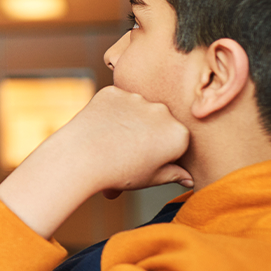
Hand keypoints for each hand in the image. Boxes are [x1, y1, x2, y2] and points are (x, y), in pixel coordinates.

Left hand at [0, 86, 191, 237]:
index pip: (176, 140)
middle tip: (126, 152)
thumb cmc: (118, 173)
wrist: (82, 156)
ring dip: (128, 121)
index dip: (161, 153)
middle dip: (147, 134)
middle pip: (158, 122)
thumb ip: (173, 174)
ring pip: (137, 109)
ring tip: (111, 142)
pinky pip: (115, 100)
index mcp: (178, 135)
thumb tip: (188, 178)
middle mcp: (162, 112)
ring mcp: (137, 98)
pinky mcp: (114, 91)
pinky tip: (101, 127)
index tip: (145, 161)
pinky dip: (109, 112)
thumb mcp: (150, 179)